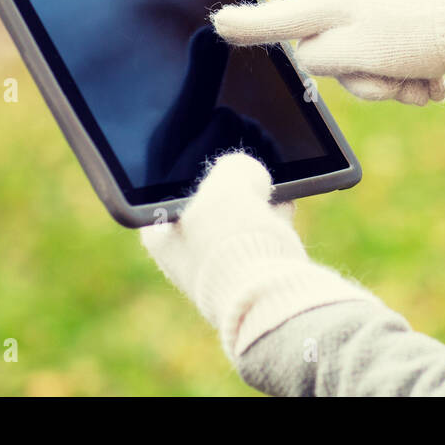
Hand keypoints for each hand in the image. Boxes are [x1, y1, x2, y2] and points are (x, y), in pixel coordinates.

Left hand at [140, 151, 376, 359]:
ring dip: (255, 198)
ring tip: (271, 185)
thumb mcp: (229, 180)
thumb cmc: (233, 238)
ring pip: (237, 215)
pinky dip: (271, 217)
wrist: (266, 293)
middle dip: (233, 182)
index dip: (193, 163)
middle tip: (250, 167)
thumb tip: (249, 174)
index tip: (215, 151)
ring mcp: (218, 265)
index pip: (169, 185)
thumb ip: (235, 165)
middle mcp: (183, 252)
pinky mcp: (249, 274)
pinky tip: (284, 205)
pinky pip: (259, 233)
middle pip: (207, 199)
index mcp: (160, 232)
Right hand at [211, 0, 444, 105]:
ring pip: (373, 70)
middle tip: (396, 82)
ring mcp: (391, 16)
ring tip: (426, 83)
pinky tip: (440, 81)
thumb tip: (278, 45)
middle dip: (367, 83)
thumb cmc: (418, 33)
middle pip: (335, 60)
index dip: (251, 26)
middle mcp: (360, 3)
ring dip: (398, 88)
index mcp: (337, 0)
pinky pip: (402, 67)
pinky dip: (419, 81)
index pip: (282, 19)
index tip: (218, 24)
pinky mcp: (418, 32)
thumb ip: (311, 53)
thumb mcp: (354, 49)